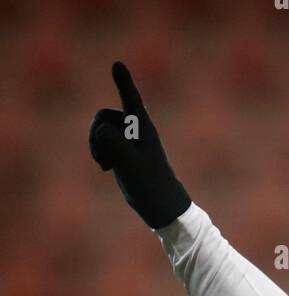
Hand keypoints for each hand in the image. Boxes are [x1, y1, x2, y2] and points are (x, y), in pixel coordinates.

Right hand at [89, 61, 190, 228]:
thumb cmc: (150, 183)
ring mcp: (126, 138)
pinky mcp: (120, 150)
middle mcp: (134, 128)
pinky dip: (98, 152)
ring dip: (96, 145)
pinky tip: (105, 168)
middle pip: (103, 116)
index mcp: (142, 127)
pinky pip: (99, 141)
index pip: (131, 100)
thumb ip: (113, 143)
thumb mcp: (130, 163)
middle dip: (96, 134)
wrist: (159, 204)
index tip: (117, 64)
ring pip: (98, 129)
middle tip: (103, 159)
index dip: (124, 83)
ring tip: (106, 165)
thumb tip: (100, 130)